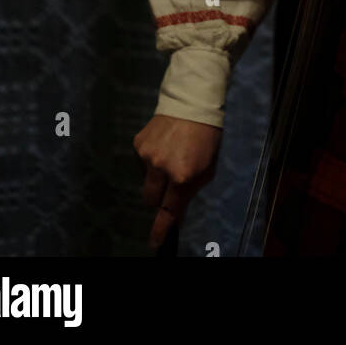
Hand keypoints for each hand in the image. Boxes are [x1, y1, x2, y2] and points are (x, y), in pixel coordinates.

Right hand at [133, 114, 222, 248]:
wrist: (192, 101)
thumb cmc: (206, 137)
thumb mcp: (207, 168)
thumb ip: (190, 191)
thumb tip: (175, 212)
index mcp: (182, 176)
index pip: (168, 211)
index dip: (160, 230)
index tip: (155, 243)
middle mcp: (160, 168)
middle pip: (150, 199)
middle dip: (159, 198)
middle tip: (170, 183)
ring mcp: (146, 155)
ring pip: (146, 178)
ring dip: (157, 173)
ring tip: (172, 152)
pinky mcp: (138, 143)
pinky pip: (142, 160)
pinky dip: (152, 156)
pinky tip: (164, 142)